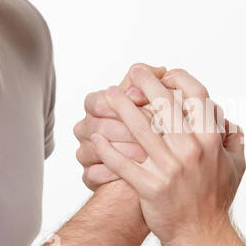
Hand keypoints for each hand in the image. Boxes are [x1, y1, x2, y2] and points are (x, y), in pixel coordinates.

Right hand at [73, 64, 167, 190]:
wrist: (147, 165)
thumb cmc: (149, 127)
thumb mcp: (150, 102)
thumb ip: (153, 85)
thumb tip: (162, 70)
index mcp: (95, 104)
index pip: (98, 102)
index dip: (123, 106)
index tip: (147, 109)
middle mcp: (84, 127)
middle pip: (98, 127)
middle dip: (127, 131)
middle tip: (152, 136)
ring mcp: (83, 152)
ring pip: (92, 151)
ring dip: (122, 152)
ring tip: (147, 154)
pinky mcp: (87, 175)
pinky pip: (92, 175)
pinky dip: (111, 175)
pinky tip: (132, 175)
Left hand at [89, 65, 245, 245]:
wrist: (203, 236)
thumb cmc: (218, 200)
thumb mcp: (236, 167)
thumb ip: (233, 140)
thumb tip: (228, 121)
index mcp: (211, 141)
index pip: (196, 96)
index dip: (180, 80)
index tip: (166, 74)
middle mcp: (191, 151)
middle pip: (164, 105)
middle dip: (145, 83)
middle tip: (131, 73)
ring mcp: (170, 169)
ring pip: (139, 129)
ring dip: (120, 108)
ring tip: (107, 96)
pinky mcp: (150, 187)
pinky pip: (122, 163)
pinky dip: (107, 149)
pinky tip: (96, 138)